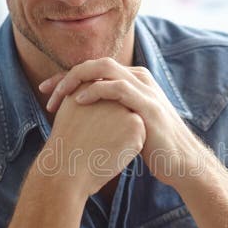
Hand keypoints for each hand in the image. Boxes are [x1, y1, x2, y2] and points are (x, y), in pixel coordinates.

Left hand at [39, 58, 204, 185]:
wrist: (181, 163)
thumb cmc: (152, 147)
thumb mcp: (128, 124)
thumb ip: (110, 114)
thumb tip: (83, 119)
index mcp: (134, 81)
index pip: (94, 70)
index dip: (67, 78)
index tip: (46, 93)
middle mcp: (139, 79)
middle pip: (96, 63)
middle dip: (67, 75)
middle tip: (46, 92)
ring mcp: (145, 89)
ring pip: (104, 69)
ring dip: (76, 79)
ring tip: (58, 96)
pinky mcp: (148, 105)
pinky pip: (117, 88)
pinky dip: (96, 90)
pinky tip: (79, 101)